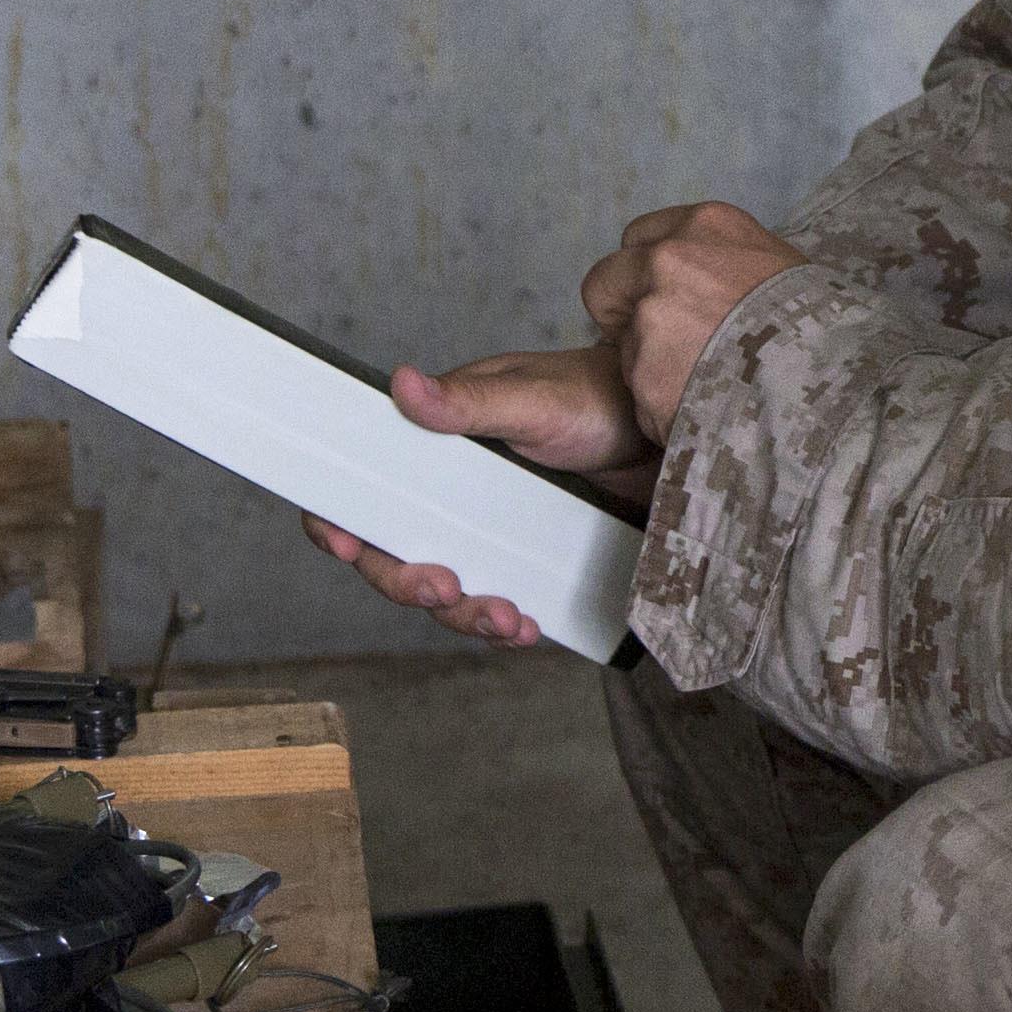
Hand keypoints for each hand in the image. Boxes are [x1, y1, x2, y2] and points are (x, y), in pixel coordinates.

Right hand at [301, 345, 660, 647]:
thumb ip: (468, 403)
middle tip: (445, 590)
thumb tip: (404, 384)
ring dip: (465, 614)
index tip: (347, 545)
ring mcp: (488, 525)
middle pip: (398, 551)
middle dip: (410, 582)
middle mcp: (454, 487)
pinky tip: (527, 627)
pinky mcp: (524, 553)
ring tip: (507, 620)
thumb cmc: (599, 396)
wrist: (668, 432)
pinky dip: (503, 622)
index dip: (342, 519)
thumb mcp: (535, 399)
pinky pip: (495, 599)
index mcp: (437, 441)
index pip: (366, 484)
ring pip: (446, 587)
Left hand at [583, 200, 805, 436]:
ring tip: (706, 386)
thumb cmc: (821, 323)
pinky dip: (663, 408)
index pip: (639, 238)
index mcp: (705, 226)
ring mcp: (651, 318)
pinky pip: (640, 395)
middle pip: (604, 283)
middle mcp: (667, 261)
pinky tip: (706, 410)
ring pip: (624, 345)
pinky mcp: (643, 375)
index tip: (660, 298)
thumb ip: (729, 263)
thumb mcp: (781, 266)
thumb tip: (713, 282)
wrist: (829, 379)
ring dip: (651, 367)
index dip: (644, 273)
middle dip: (621, 314)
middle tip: (657, 343)